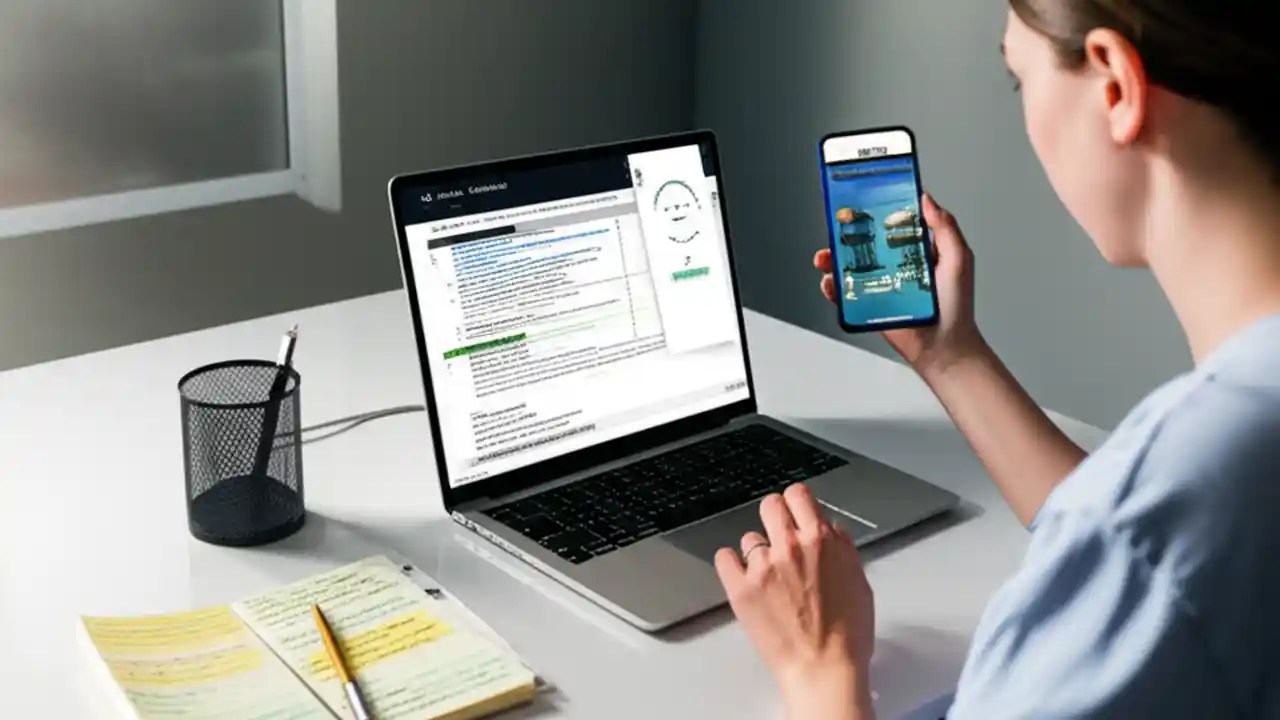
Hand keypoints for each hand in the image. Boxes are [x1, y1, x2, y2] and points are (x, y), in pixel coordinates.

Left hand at [715, 484, 875, 719]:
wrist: (824, 669)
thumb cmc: (847, 636)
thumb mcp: (859, 582)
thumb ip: (842, 549)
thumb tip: (830, 530)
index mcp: (822, 541)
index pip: (798, 495)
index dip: (796, 502)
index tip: (794, 512)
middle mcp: (791, 547)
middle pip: (770, 505)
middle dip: (774, 517)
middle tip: (778, 537)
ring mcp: (763, 567)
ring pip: (749, 538)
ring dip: (757, 551)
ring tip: (769, 576)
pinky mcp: (741, 588)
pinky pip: (724, 558)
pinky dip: (731, 564)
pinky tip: (742, 577)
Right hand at [815, 192, 983, 377]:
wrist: (944, 346)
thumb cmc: (956, 305)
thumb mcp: (958, 258)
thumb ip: (946, 228)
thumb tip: (927, 199)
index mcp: (917, 250)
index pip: (894, 223)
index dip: (879, 210)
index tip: (864, 199)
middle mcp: (897, 265)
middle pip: (866, 243)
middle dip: (846, 234)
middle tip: (837, 227)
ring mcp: (881, 285)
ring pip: (850, 267)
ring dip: (832, 259)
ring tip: (826, 257)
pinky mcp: (870, 306)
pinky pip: (845, 295)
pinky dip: (832, 288)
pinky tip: (830, 282)